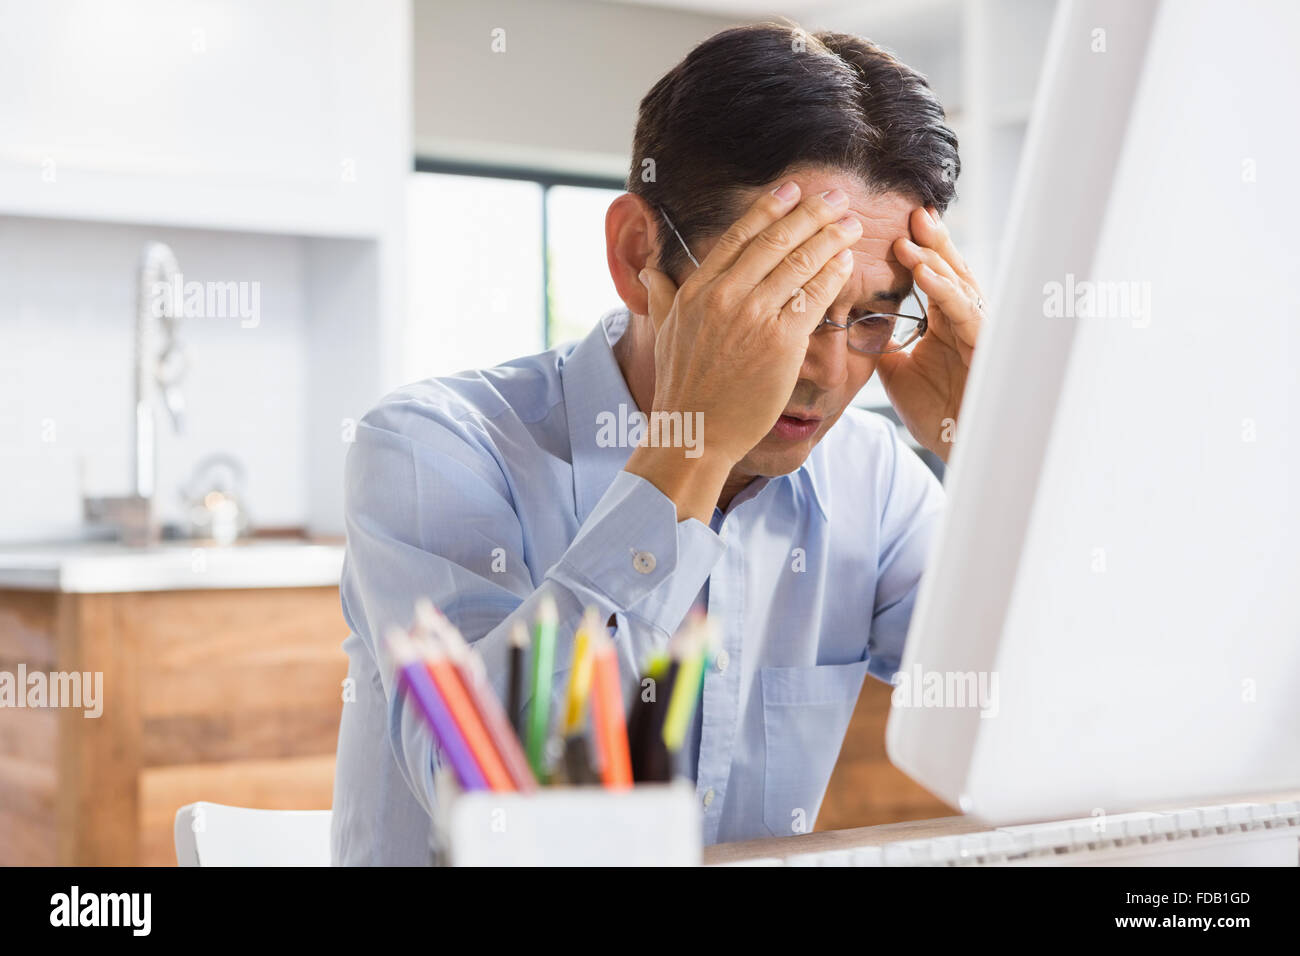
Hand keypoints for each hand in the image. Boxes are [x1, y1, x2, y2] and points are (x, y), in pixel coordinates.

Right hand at [627, 183, 860, 519]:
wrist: (695, 432)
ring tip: (851, 224)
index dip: (769, 208)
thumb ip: (662, 297)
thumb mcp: (665, 334)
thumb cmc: (682, 388)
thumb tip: (649, 273)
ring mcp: (753, 318)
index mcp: (698, 290)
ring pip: (800, 264)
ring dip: (831, 238)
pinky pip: (814, 298)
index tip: (791, 190)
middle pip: (776, 241)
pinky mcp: (781, 343)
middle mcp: (725, 297)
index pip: (740, 236)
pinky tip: (846, 262)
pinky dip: (833, 275)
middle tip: (836, 198)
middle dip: (812, 214)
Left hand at [881, 206, 985, 461]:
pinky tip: (925, 273)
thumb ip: (881, 343)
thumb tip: (851, 321)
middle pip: (950, 270)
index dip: (917, 252)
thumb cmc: (938, 413)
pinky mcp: (986, 346)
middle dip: (931, 241)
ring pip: (959, 283)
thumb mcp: (897, 372)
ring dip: (934, 259)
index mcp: (945, 322)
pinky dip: (945, 290)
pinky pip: (965, 311)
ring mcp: (978, 330)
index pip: (932, 277)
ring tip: (909, 238)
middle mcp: (965, 320)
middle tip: (910, 213)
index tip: (893, 226)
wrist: (960, 447)